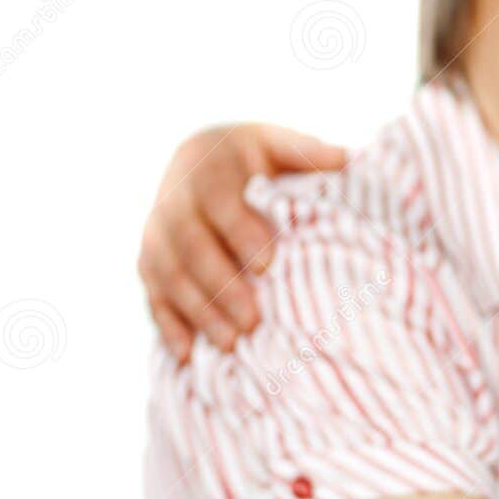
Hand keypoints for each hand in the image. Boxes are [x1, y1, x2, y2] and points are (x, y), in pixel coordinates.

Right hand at [136, 124, 346, 358]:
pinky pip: (151, 293)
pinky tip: (188, 354)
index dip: (239, 232)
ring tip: (230, 343)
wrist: (203, 156)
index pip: (219, 199)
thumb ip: (308, 153)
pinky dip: (168, 324)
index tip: (268, 265)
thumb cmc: (258, 157)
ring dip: (197, 310)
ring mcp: (156, 230)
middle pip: (189, 244)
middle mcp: (175, 196)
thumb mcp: (280, 145)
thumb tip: (350, 159)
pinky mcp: (148, 258)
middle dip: (220, 285)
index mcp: (209, 164)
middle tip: (252, 320)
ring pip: (168, 273)